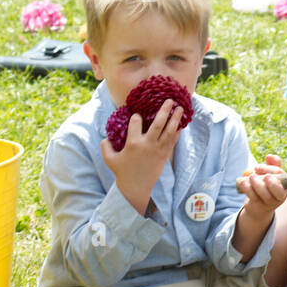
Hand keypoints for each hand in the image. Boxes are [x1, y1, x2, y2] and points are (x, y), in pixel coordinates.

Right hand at [102, 99, 182, 213]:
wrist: (137, 187)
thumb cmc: (122, 172)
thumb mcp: (109, 159)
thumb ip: (105, 146)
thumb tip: (106, 136)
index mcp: (133, 143)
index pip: (136, 123)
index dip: (136, 117)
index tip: (137, 115)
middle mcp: (148, 145)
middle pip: (158, 124)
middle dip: (164, 111)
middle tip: (169, 100)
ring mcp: (158, 150)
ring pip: (169, 131)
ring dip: (175, 118)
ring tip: (181, 108)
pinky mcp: (165, 155)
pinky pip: (173, 140)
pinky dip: (177, 131)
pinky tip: (181, 123)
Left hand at [237, 153, 286, 222]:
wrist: (258, 203)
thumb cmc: (266, 184)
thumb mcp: (270, 173)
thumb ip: (272, 164)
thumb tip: (269, 156)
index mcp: (286, 185)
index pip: (285, 178)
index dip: (273, 170)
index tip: (260, 164)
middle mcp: (281, 195)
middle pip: (278, 190)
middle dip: (270, 182)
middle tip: (261, 174)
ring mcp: (270, 202)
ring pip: (266, 195)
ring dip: (257, 185)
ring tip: (251, 177)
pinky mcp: (260, 206)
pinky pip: (255, 198)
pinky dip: (248, 190)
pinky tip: (243, 183)